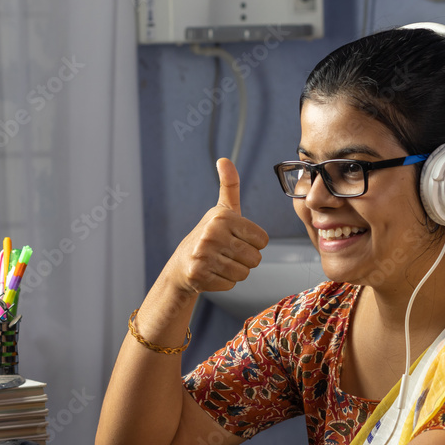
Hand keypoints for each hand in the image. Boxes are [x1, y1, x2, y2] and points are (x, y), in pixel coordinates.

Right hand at [166, 158, 268, 294]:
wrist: (182, 264)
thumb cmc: (210, 235)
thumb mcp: (222, 210)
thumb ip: (229, 185)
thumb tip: (224, 160)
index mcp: (223, 217)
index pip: (262, 240)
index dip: (253, 243)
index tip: (236, 239)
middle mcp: (212, 234)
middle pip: (255, 259)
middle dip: (245, 259)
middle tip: (227, 253)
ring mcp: (204, 255)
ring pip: (244, 273)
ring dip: (235, 271)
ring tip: (220, 262)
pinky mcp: (199, 274)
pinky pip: (230, 284)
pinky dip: (224, 282)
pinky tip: (212, 273)